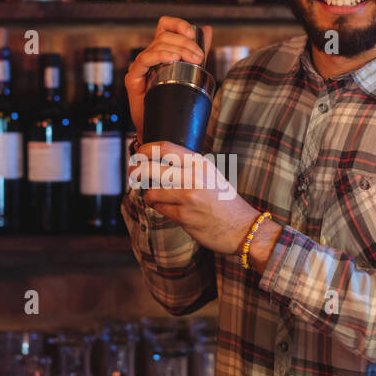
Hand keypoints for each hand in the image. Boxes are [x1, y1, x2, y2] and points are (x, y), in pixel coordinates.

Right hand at [124, 16, 211, 137]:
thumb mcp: (191, 71)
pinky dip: (159, 56)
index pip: (165, 25)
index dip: (178, 24)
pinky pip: (144, 60)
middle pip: (164, 35)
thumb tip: (208, 29)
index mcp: (161, 50)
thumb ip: (197, 51)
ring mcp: (140, 66)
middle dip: (185, 43)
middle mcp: (149, 55)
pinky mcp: (133, 78)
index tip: (193, 34)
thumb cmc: (174, 100)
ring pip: (156, 45)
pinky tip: (171, 59)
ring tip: (192, 59)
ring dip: (177, 49)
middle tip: (199, 57)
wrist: (162, 128)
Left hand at [131, 141, 256, 254]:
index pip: (164, 148)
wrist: (242, 227)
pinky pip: (160, 209)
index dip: (145, 149)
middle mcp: (193, 176)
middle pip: (150, 168)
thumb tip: (159, 162)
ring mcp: (188, 196)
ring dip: (149, 196)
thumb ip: (189, 167)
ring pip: (152, 191)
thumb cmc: (225, 202)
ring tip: (154, 198)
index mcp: (199, 163)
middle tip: (134, 176)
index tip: (137, 154)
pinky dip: (159, 209)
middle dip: (136, 172)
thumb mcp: (211, 176)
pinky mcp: (185, 216)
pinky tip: (165, 209)